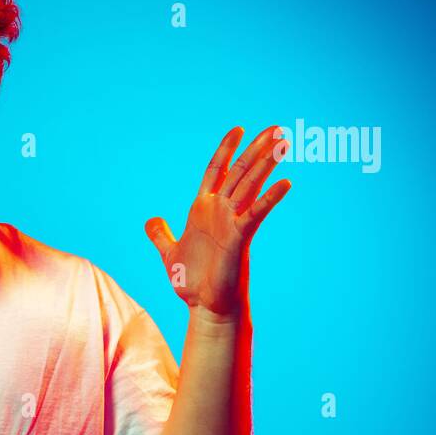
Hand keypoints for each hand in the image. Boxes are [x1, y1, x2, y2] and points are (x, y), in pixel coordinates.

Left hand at [144, 125, 290, 319]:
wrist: (204, 306)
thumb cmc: (191, 282)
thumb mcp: (169, 253)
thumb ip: (161, 234)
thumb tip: (151, 221)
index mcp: (202, 210)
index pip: (216, 171)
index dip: (226, 150)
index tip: (238, 129)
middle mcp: (220, 211)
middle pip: (240, 172)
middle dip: (256, 149)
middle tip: (276, 128)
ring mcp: (231, 222)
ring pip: (250, 185)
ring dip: (266, 164)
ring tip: (283, 142)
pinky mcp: (240, 237)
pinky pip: (256, 213)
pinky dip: (269, 198)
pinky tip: (285, 183)